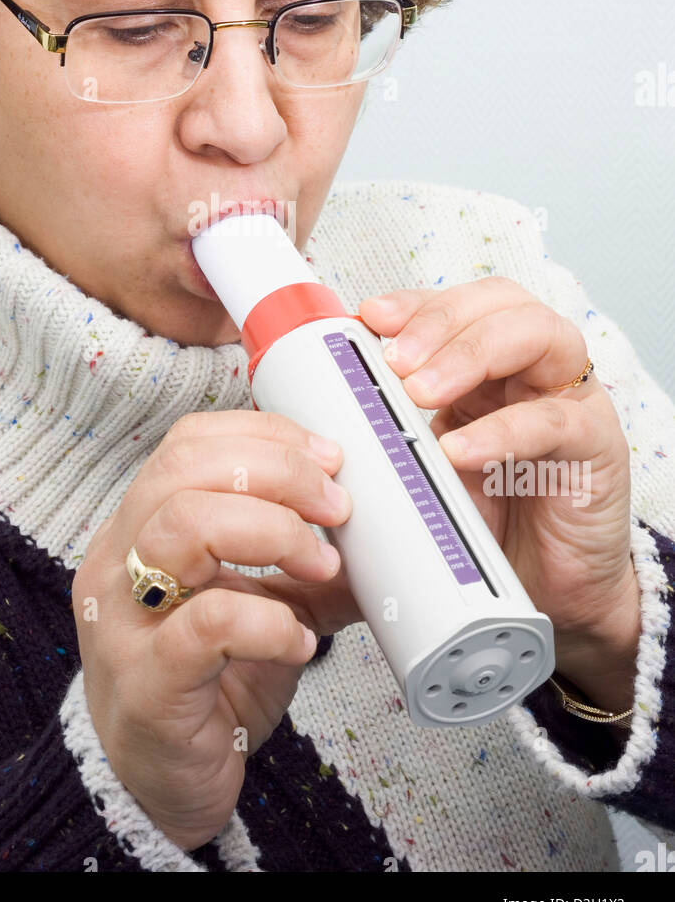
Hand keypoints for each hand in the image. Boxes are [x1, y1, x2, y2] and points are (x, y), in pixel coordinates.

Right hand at [71, 409, 358, 852]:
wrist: (161, 788)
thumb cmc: (206, 686)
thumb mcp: (261, 606)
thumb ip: (310, 567)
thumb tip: (387, 534)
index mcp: (138, 528)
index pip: (186, 445)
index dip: (263, 436)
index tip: (327, 457)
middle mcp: (117, 562)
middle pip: (184, 471)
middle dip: (276, 472)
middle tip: (336, 505)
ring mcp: (122, 620)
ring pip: (183, 527)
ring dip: (273, 532)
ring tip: (322, 562)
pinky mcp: (147, 682)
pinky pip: (206, 625)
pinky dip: (268, 621)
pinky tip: (298, 641)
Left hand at [358, 277, 640, 713]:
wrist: (547, 599)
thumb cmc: (484, 529)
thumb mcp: (419, 475)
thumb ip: (379, 443)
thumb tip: (305, 426)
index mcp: (485, 366)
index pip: (454, 305)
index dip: (412, 303)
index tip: (365, 318)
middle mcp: (531, 369)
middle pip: (497, 303)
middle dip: (438, 321)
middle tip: (391, 360)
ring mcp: (568, 400)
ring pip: (538, 334)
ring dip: (470, 353)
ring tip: (419, 392)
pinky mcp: (598, 446)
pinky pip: (555, 421)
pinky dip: (503, 431)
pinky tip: (459, 450)